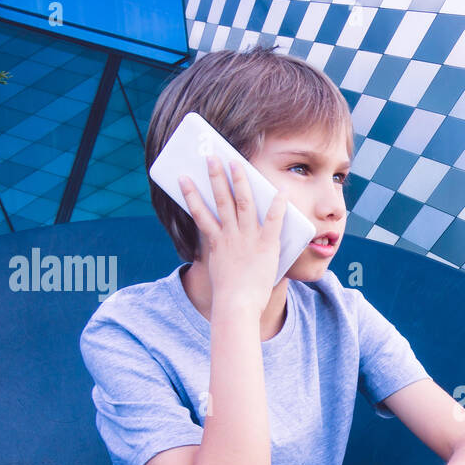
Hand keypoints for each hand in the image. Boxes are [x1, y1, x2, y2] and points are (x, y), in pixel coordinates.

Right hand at [178, 155, 287, 316]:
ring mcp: (247, 239)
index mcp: (217, 242)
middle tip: (211, 156)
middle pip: (221, 200)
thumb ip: (220, 254)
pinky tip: (279, 190)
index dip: (191, 194)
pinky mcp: (266, 246)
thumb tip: (220, 245)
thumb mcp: (220, 270)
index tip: (184, 177)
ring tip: (235, 162)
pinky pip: (272, 220)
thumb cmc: (230, 295)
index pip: (200, 213)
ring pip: (242, 203)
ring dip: (238, 180)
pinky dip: (276, 205)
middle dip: (215, 176)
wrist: (237, 307)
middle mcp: (230, 236)